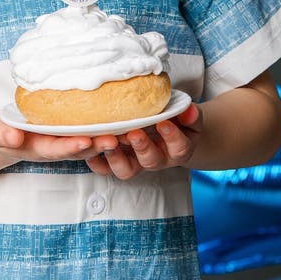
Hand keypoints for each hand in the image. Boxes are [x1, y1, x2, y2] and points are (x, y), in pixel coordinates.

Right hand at [0, 113, 119, 166]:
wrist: (5, 138)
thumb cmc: (2, 133)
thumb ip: (4, 134)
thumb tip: (11, 137)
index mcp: (40, 148)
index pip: (58, 148)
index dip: (72, 146)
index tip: (85, 141)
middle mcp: (57, 148)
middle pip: (81, 149)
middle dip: (97, 145)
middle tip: (114, 138)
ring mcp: (66, 143)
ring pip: (90, 143)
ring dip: (106, 139)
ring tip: (124, 131)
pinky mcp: (71, 134)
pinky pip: (90, 134)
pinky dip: (105, 130)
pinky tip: (122, 120)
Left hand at [86, 104, 202, 179]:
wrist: (171, 131)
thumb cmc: (178, 120)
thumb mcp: (188, 116)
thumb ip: (190, 114)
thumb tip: (189, 110)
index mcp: (177, 149)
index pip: (179, 148)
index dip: (172, 138)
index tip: (164, 124)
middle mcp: (157, 159)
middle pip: (151, 161)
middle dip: (142, 147)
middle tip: (134, 133)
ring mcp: (136, 162)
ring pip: (127, 170)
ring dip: (117, 157)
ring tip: (110, 142)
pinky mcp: (119, 161)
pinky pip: (106, 168)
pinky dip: (97, 161)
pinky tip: (90, 149)